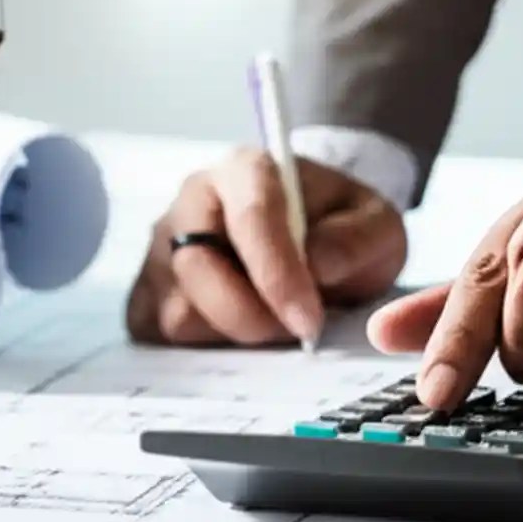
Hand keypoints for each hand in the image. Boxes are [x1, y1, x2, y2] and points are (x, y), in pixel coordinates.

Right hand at [126, 148, 406, 345]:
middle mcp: (190, 204)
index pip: (250, 217)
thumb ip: (357, 238)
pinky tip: (238, 340)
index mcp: (245, 171)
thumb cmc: (339, 227)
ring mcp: (160, 251)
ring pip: (176, 311)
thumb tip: (319, 265)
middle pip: (197, 268)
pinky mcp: (147, 295)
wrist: (313, 236)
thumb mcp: (375, 224)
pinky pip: (158, 335)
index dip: (277, 275)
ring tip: (271, 330)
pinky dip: (201, 350)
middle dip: (251, 316)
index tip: (308, 321)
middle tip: (294, 333)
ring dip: (229, 337)